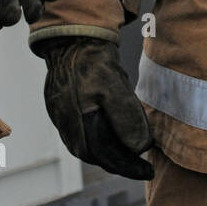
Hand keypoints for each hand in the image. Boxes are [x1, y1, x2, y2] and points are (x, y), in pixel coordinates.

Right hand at [34, 37, 154, 180]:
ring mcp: (59, 114)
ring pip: (84, 144)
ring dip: (108, 152)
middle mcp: (66, 123)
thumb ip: (125, 116)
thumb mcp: (114, 85)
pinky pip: (77, 131)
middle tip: (142, 166)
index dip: (128, 166)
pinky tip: (110, 134)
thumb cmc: (94, 60)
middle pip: (93, 154)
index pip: (105, 156)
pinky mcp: (58, 105)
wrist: (73, 36)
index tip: (149, 170)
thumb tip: (139, 148)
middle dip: (119, 162)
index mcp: (79, 122)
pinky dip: (96, 138)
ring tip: (130, 154)